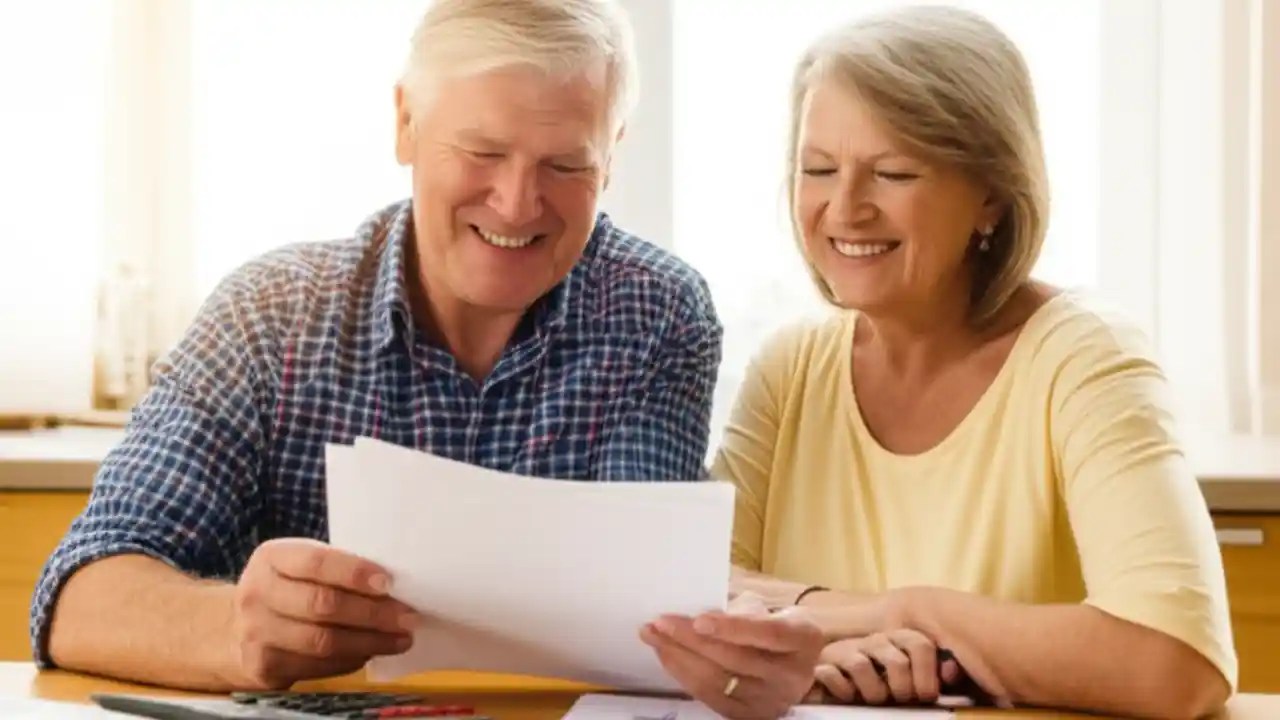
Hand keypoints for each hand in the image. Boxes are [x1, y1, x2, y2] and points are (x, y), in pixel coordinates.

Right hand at [227, 538, 420, 688]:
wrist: (236, 629)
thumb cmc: (287, 588)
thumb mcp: (299, 566)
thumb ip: (335, 568)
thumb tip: (392, 583)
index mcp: (272, 558)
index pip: (316, 562)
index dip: (354, 573)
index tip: (389, 583)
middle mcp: (257, 593)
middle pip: (323, 605)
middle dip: (372, 613)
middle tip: (408, 617)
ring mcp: (257, 633)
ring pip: (323, 641)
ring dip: (369, 641)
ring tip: (401, 639)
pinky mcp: (264, 666)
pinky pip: (317, 666)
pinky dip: (351, 659)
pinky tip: (371, 651)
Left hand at [640, 593, 822, 719]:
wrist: (793, 660)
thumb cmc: (774, 624)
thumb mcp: (767, 607)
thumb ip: (739, 611)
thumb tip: (696, 617)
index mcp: (803, 639)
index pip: (767, 634)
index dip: (732, 628)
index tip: (698, 619)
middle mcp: (793, 675)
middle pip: (736, 659)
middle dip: (691, 640)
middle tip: (660, 623)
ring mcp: (772, 701)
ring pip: (718, 681)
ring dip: (679, 657)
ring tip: (654, 636)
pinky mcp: (750, 715)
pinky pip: (710, 697)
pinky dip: (684, 675)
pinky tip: (668, 656)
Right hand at [812, 629, 958, 705]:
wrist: (842, 688)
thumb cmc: (884, 686)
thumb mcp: (914, 682)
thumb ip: (934, 675)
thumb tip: (953, 671)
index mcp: (900, 640)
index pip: (921, 645)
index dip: (927, 676)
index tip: (926, 697)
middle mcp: (875, 641)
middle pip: (896, 660)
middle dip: (901, 689)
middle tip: (899, 701)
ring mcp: (847, 650)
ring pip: (861, 665)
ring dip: (872, 692)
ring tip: (874, 701)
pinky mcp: (824, 664)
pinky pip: (831, 674)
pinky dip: (841, 689)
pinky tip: (847, 697)